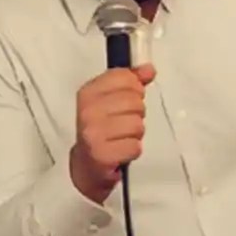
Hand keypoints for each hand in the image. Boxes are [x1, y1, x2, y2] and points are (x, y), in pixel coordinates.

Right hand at [69, 64, 155, 202]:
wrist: (87, 166)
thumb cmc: (101, 131)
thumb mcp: (112, 102)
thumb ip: (131, 82)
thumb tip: (148, 69)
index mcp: (88, 93)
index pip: (124, 78)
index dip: (134, 89)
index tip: (126, 100)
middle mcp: (87, 111)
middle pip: (135, 101)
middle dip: (136, 114)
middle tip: (123, 124)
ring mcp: (93, 133)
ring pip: (137, 124)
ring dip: (135, 134)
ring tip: (121, 138)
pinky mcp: (101, 155)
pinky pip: (135, 146)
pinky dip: (132, 151)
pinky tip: (121, 151)